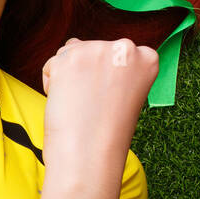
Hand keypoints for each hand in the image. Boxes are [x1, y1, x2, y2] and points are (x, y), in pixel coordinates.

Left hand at [40, 38, 158, 183]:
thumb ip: (113, 66)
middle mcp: (125, 47)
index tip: (111, 98)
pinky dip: (52, 83)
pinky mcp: (67, 58)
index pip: (118, 52)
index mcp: (147, 58)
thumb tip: (75, 43)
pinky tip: (67, 102)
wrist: (90, 155)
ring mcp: (95, 50)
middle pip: (93, 48)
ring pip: (71, 53)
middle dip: (86, 72)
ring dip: (69, 76)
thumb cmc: (106, 131)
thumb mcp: (126, 91)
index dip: (108, 77)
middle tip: (93, 103)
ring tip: (81, 104)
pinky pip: (52, 65)